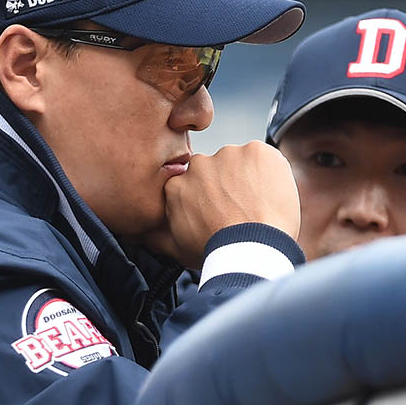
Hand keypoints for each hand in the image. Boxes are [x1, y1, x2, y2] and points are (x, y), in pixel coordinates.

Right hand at [159, 141, 299, 268]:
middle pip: (218, 171)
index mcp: (178, 185)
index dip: (210, 200)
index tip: (220, 214)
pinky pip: (265, 157)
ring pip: (241, 163)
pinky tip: (271, 196)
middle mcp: (199, 164)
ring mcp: (229, 154)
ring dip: (249, 179)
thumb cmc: (215, 253)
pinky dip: (270, 172)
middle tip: (241, 211)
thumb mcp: (177, 248)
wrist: (251, 250)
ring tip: (258, 206)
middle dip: (227, 186)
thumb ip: (155, 235)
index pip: (195, 184)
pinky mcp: (257, 151)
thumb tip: (134, 234)